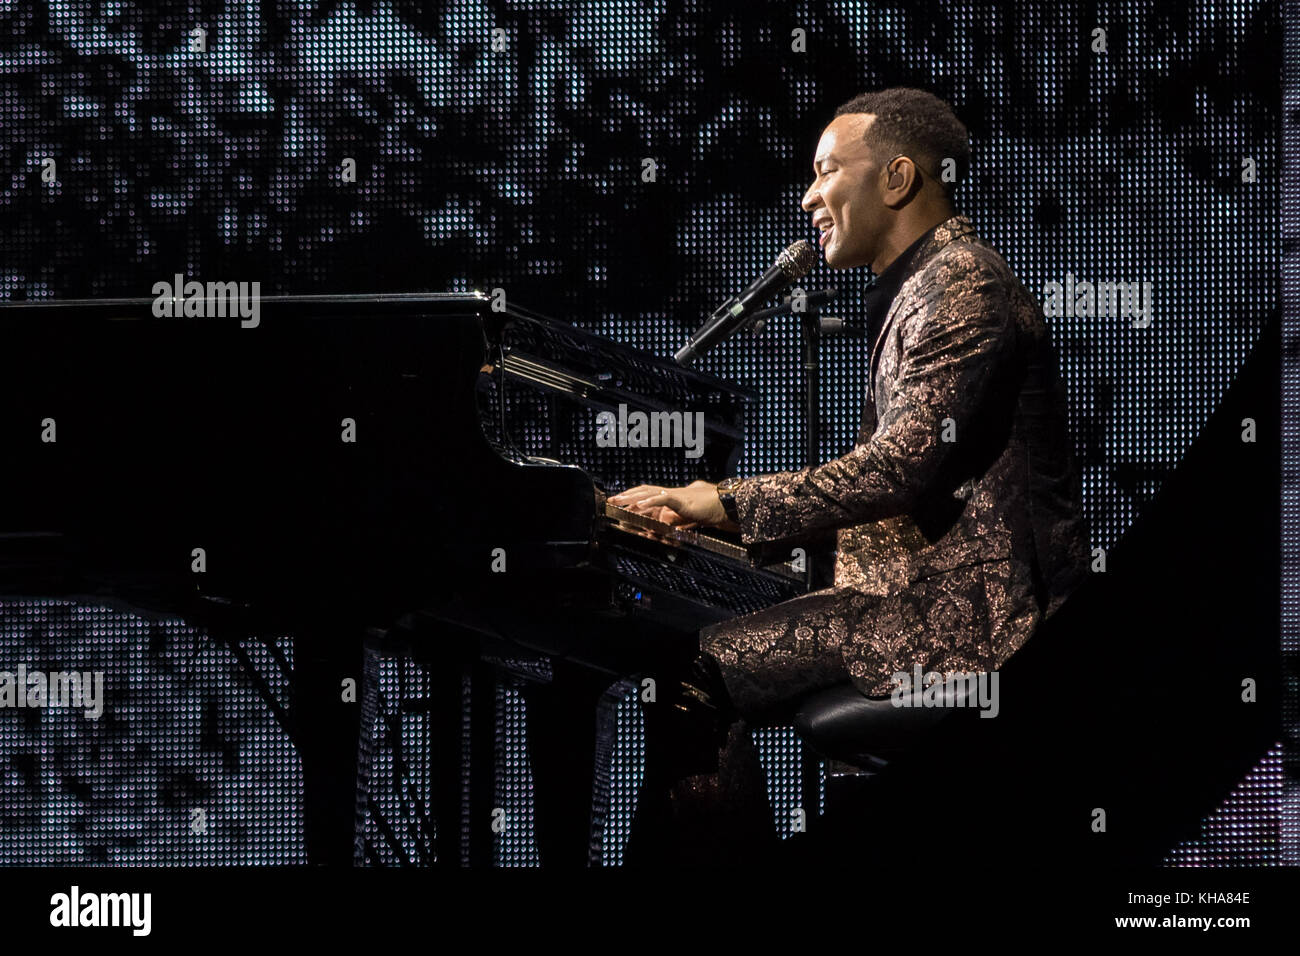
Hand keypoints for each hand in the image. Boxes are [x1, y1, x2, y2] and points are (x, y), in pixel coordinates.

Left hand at [608, 480, 734, 529]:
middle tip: (611, 500)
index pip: (648, 493)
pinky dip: (649, 501)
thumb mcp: (689, 516)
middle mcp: (671, 494)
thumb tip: (667, 523)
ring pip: (648, 493)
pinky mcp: (681, 499)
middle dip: (626, 495)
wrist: (726, 505)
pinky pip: (662, 498)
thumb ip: (677, 518)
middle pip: (643, 491)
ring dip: (632, 497)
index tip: (620, 500)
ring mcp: (675, 495)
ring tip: (618, 501)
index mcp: (672, 497)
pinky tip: (639, 505)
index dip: (633, 496)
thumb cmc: (711, 509)